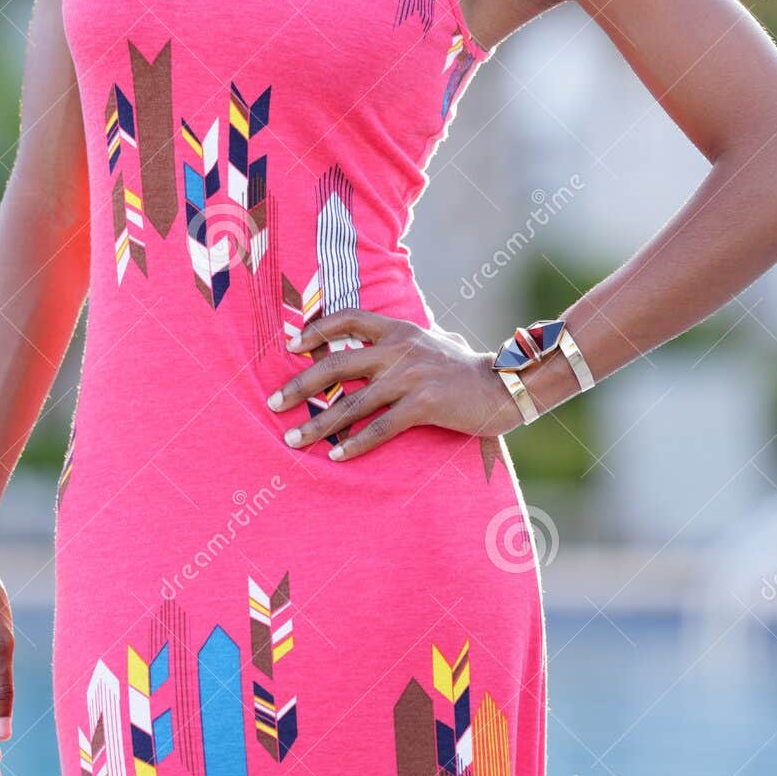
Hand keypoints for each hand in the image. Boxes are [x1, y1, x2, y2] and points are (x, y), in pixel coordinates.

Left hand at [267, 308, 524, 460]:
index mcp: (398, 329)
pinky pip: (380, 427)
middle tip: (273, 402)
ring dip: (318, 424)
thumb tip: (367, 352)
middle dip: (300, 385)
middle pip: (336, 364)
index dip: (316, 329)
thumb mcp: (427, 344)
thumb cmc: (462, 369)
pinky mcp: (423, 404)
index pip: (348, 318)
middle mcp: (399, 349)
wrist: (502, 386)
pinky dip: (354, 444)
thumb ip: (397, 344)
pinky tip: (335, 457)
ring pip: (352, 402)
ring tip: (293, 439)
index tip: (290, 346)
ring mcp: (410, 376)